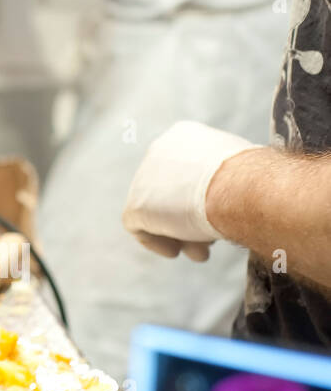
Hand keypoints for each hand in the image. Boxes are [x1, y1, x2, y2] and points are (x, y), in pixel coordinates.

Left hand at [122, 121, 257, 261]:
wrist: (240, 190)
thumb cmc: (254, 181)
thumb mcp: (246, 169)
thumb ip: (232, 177)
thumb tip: (240, 194)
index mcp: (185, 136)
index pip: (188, 171)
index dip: (203, 196)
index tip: (221, 214)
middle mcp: (159, 150)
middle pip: (172, 192)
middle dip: (190, 219)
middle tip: (210, 241)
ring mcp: (144, 177)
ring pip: (159, 211)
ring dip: (180, 234)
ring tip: (200, 253)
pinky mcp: (136, 204)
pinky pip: (139, 226)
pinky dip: (157, 241)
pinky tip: (176, 251)